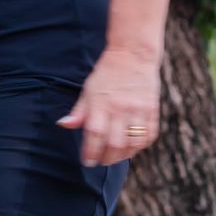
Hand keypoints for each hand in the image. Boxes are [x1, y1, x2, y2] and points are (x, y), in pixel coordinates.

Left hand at [59, 47, 160, 167]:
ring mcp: (138, 109)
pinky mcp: (152, 108)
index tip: (87, 161)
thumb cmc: (107, 73)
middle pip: (114, 143)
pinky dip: (140, 146)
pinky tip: (132, 147)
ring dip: (124, 155)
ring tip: (116, 157)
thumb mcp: (88, 89)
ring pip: (133, 143)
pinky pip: (149, 135)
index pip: (94, 134)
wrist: (133, 54)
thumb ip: (79, 110)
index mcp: (101, 103)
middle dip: (106, 158)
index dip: (90, 152)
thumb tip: (63, 124)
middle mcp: (120, 107)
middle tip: (101, 162)